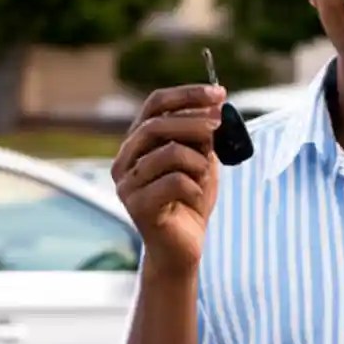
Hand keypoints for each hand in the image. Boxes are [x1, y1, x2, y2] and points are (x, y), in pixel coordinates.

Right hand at [112, 84, 225, 273]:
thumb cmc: (190, 203)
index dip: (188, 95)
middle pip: (156, 125)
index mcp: (137, 143)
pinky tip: (195, 199)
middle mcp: (124, 160)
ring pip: (168, 153)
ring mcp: (126, 184)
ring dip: (197, 162)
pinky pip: (174, 182)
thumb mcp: (200, 161)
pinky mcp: (137, 206)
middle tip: (218, 126)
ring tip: (203, 177)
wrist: (182, 249)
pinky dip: (195, 188)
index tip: (219, 94)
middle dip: (193, 122)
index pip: (155, 104)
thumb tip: (215, 107)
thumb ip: (202, 136)